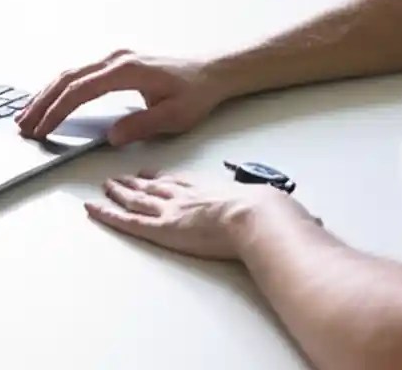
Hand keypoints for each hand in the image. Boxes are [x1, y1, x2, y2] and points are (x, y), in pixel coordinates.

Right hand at [15, 49, 230, 145]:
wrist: (212, 71)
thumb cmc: (195, 93)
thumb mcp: (174, 116)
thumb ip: (141, 126)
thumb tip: (111, 137)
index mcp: (126, 70)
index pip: (80, 91)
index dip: (57, 111)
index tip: (41, 129)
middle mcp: (115, 58)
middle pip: (66, 78)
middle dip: (41, 103)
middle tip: (22, 126)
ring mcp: (114, 57)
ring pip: (69, 73)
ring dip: (46, 94)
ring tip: (26, 115)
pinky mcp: (116, 62)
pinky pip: (80, 73)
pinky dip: (60, 88)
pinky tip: (50, 100)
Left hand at [84, 169, 321, 260]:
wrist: (260, 218)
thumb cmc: (272, 215)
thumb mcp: (277, 208)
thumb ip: (283, 215)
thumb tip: (308, 221)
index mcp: (211, 189)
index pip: (181, 181)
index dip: (164, 177)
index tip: (153, 173)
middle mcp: (187, 195)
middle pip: (155, 186)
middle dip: (136, 181)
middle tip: (120, 175)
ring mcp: (171, 210)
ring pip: (136, 200)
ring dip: (118, 193)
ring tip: (105, 186)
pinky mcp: (160, 228)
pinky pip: (126, 220)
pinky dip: (106, 213)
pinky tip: (93, 207)